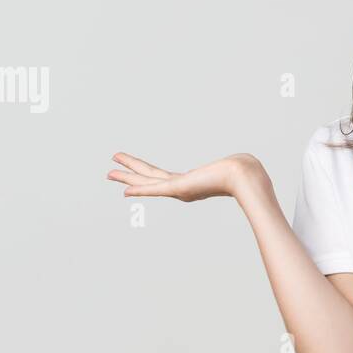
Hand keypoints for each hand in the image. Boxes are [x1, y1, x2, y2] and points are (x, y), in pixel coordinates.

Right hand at [106, 152, 265, 201]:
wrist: (243, 177)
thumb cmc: (241, 172)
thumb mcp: (230, 167)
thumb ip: (230, 167)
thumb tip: (242, 161)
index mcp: (189, 183)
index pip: (161, 178)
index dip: (145, 177)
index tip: (133, 177)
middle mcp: (181, 188)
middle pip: (148, 180)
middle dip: (129, 176)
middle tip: (110, 172)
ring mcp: (179, 189)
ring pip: (146, 183)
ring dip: (127, 178)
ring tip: (109, 172)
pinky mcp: (180, 189)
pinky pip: (154, 189)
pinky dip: (140, 191)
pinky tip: (125, 191)